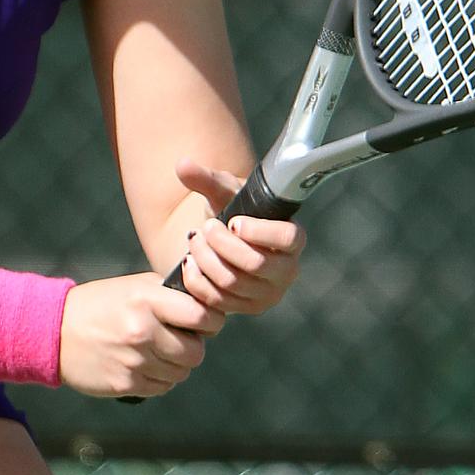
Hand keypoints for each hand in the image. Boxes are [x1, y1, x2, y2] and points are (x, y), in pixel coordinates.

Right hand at [58, 272, 223, 398]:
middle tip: (179, 340)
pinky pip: (161, 387)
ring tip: (156, 351)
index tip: (204, 323)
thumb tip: (207, 308)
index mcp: (146, 299)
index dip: (210, 322)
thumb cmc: (100, 304)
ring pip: (181, 373)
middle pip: (196, 352)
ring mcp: (133, 360)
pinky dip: (158, 379)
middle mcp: (142, 330)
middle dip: (192, 347)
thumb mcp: (134, 287)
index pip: (201, 317)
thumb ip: (170, 294)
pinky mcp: (124, 384)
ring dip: (175, 365)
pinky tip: (142, 364)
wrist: (54, 330)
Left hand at [173, 158, 305, 315]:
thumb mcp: (222, 191)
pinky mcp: (245, 309)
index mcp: (292, 238)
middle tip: (204, 228)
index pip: (288, 238)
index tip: (233, 221)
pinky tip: (189, 261)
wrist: (223, 238)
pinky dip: (198, 280)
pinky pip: (218, 301)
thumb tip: (182, 165)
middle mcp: (286, 270)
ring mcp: (267, 294)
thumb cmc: (232, 210)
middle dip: (222, 244)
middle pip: (255, 264)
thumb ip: (205, 179)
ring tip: (194, 240)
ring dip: (206, 259)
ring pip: (232, 283)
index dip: (260, 231)